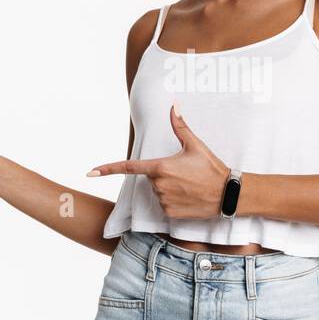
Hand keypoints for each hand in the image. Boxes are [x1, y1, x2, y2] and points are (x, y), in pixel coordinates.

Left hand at [87, 104, 229, 217]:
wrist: (228, 194)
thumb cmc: (212, 168)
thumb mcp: (195, 145)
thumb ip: (180, 126)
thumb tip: (173, 106)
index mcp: (161, 166)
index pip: (129, 167)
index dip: (107, 169)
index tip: (90, 172)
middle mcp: (159, 184)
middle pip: (152, 178)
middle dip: (164, 175)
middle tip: (186, 173)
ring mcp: (164, 200)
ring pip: (158, 192)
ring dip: (170, 188)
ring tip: (190, 185)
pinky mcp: (170, 213)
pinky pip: (165, 206)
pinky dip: (174, 202)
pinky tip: (189, 198)